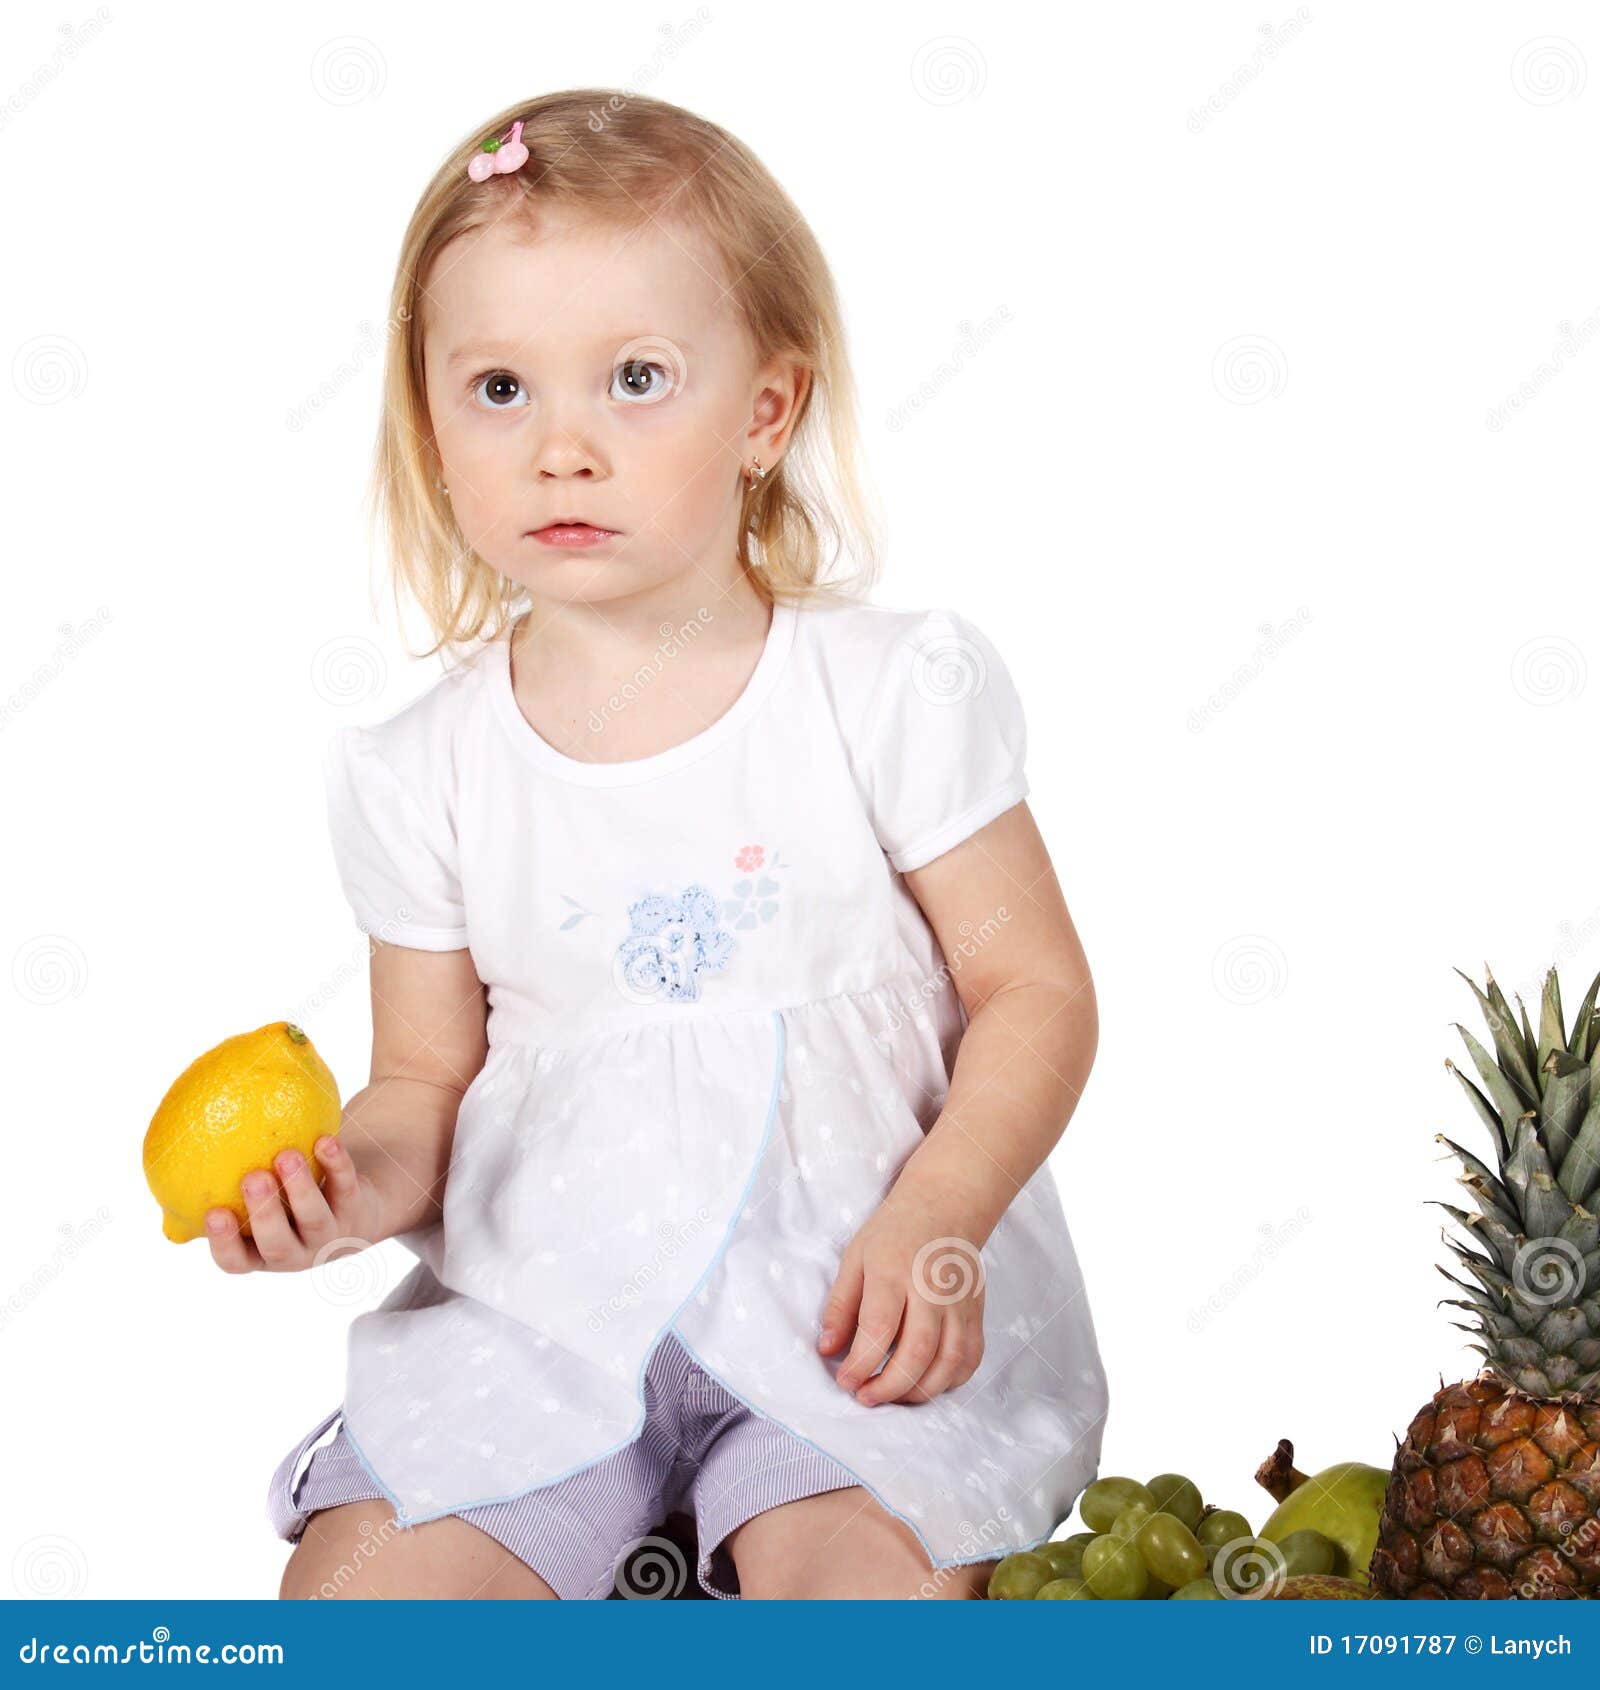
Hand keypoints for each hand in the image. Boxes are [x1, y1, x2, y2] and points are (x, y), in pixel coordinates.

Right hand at [204, 1137, 384, 1273]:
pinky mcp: (357, 1209)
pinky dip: (337, 1164)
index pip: (237, 1261)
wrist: (356, 1206)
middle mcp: (296, 1252)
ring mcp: (329, 1234)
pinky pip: (346, 1186)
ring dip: (300, 1188)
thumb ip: (223, 1193)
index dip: (224, 1243)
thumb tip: (171, 1161)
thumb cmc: (287, 1202)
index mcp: (262, 1254)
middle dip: (264, 1214)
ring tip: (286, 1155)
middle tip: (251, 1178)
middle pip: (278, 1244)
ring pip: (315, 1218)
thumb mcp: (257, 1207)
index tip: (212, 1214)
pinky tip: (325, 1140)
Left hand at [816, 1193, 986, 1405]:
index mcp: (894, 1270)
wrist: (945, 1207)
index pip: (879, 1328)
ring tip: (893, 1396)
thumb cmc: (894, 1232)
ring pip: (949, 1363)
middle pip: (918, 1351)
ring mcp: (960, 1302)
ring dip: (919, 1392)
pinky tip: (926, 1383)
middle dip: (889, 1386)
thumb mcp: (855, 1258)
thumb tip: (827, 1350)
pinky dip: (950, 1381)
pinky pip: (971, 1359)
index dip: (860, 1364)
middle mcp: (932, 1289)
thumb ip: (841, 1305)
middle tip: (866, 1397)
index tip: (845, 1382)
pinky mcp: (978, 1312)